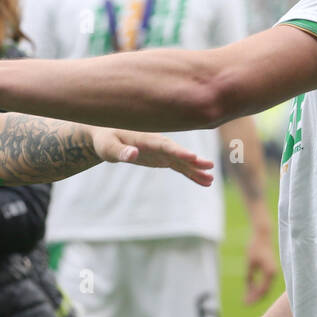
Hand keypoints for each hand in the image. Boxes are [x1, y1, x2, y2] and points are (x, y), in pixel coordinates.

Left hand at [89, 127, 214, 186]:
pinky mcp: (162, 157)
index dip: (178, 151)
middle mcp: (158, 143)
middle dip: (193, 160)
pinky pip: (180, 166)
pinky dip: (191, 173)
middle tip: (209, 166)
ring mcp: (162, 150)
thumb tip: (133, 154)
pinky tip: (204, 181)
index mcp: (146, 138)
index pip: (164, 145)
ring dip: (196, 169)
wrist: (106, 135)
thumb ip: (119, 151)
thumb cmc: (104, 139)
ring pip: (182, 161)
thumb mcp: (107, 147)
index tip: (192, 157)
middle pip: (178, 152)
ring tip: (211, 180)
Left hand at [243, 227, 277, 303]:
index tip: (245, 304)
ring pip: (266, 288)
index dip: (253, 298)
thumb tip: (248, 289)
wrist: (263, 236)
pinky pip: (266, 283)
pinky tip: (250, 290)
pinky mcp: (271, 270)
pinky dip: (258, 288)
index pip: (262, 290)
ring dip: (256, 294)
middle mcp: (274, 273)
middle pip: (265, 291)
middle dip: (255, 298)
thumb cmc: (255, 247)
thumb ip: (249, 276)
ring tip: (246, 299)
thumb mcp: (249, 263)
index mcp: (269, 272)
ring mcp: (274, 272)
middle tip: (245, 304)